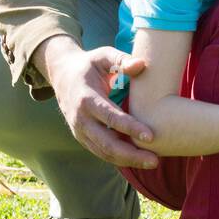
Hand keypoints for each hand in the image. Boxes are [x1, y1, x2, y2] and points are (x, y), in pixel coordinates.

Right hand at [41, 40, 157, 169]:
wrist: (63, 76)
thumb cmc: (89, 64)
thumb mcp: (103, 56)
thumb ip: (121, 60)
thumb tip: (140, 65)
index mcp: (86, 99)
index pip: (110, 118)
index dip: (130, 128)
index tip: (151, 136)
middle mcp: (81, 119)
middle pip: (106, 143)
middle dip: (131, 154)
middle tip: (155, 160)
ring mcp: (80, 132)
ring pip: (104, 153)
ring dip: (128, 160)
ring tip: (152, 162)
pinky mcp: (83, 138)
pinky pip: (101, 152)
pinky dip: (119, 158)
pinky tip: (138, 159)